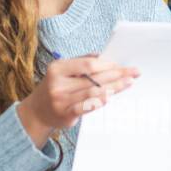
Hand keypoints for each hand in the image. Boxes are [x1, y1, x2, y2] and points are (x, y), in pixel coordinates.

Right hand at [17, 54, 138, 146]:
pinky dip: (99, 102)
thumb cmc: (55, 89)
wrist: (36, 113)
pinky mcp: (65, 114)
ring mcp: (61, 99)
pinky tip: (110, 97)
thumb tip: (102, 56)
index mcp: (58, 68)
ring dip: (114, 87)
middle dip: (117, 74)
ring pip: (93, 92)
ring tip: (128, 83)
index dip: (107, 64)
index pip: (88, 64)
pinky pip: (86, 107)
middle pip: (93, 77)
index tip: (121, 65)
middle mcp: (58, 83)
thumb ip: (80, 62)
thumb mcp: (61, 72)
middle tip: (133, 73)